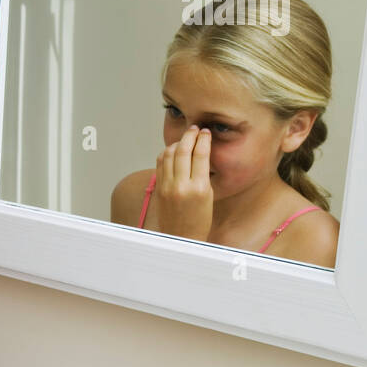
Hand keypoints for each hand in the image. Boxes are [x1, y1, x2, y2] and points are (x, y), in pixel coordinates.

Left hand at [153, 126, 213, 240]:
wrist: (181, 237)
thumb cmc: (200, 219)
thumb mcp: (209, 195)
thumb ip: (203, 173)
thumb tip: (200, 150)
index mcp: (198, 188)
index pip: (200, 154)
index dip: (203, 139)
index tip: (205, 132)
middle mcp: (181, 186)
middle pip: (183, 150)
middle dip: (189, 135)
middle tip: (194, 129)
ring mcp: (167, 187)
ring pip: (168, 154)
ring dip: (177, 142)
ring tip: (184, 139)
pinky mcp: (158, 189)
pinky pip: (160, 163)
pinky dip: (166, 153)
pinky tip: (173, 151)